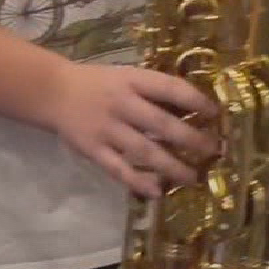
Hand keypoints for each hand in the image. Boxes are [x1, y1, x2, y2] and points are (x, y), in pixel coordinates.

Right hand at [47, 63, 218, 198]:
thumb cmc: (98, 84)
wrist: (52, 91)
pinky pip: (118, 169)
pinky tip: (156, 192)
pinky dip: (138, 182)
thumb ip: (154, 91)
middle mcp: (120, 104)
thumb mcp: (126, 77)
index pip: (169, 88)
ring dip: (172, 167)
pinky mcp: (93, 149)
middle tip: (214, 151)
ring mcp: (106, 129)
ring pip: (144, 151)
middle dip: (192, 139)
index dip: (196, 101)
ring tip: (193, 178)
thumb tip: (197, 110)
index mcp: (130, 81)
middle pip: (161, 124)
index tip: (216, 114)